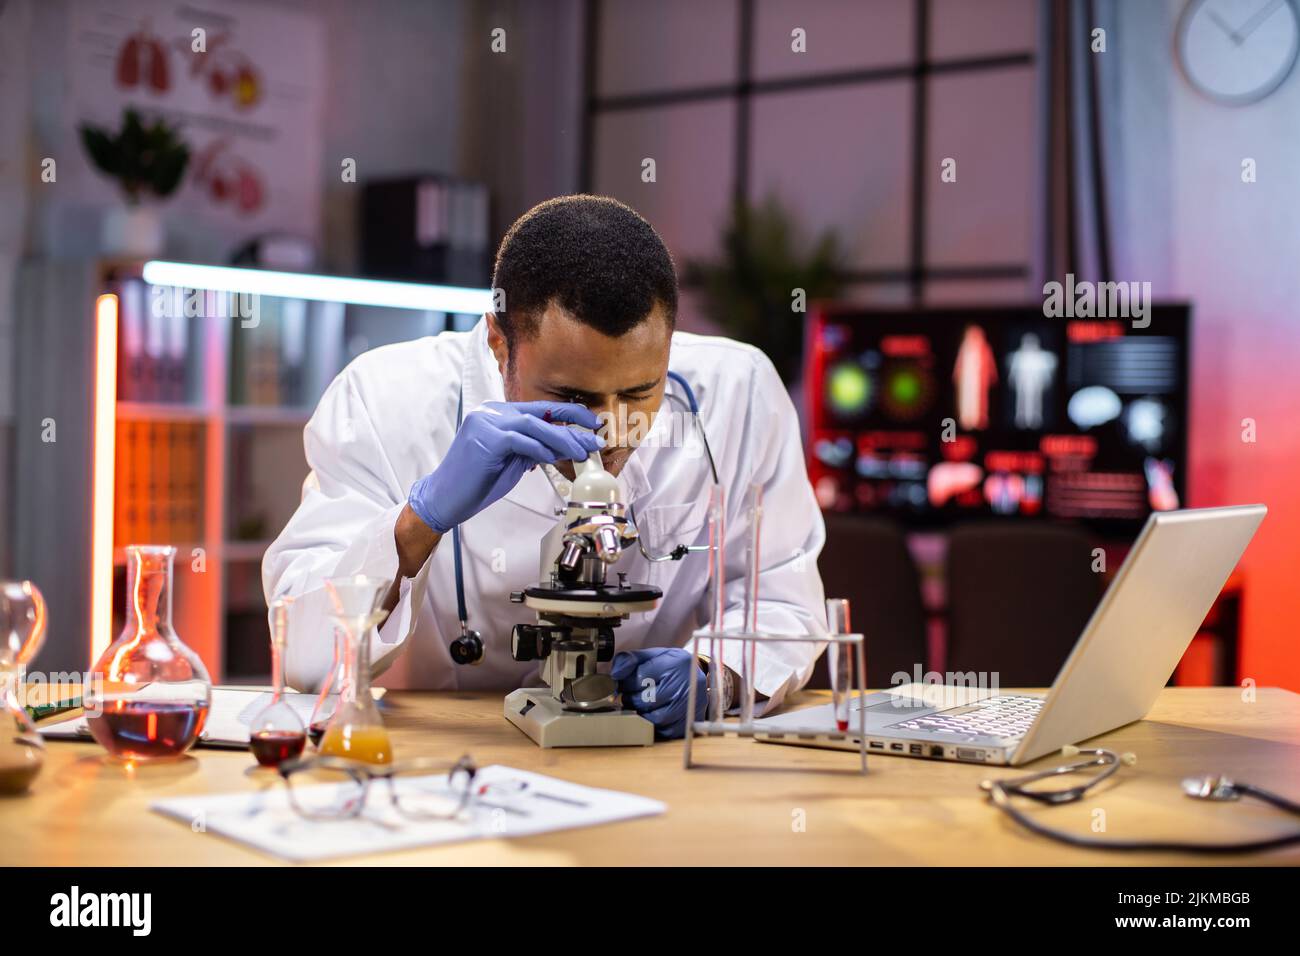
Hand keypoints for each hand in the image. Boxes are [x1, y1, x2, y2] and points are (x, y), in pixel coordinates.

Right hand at [408, 401, 601, 532]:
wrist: (445, 499)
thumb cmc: (477, 482)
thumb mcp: (512, 461)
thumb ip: (533, 448)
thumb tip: (564, 447)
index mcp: (497, 414)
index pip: (539, 409)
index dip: (568, 414)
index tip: (591, 422)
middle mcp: (491, 412)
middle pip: (539, 413)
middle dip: (571, 424)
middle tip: (595, 437)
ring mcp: (486, 423)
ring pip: (533, 424)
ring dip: (562, 439)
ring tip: (582, 451)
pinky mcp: (485, 439)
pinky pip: (521, 441)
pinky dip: (541, 449)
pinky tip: (555, 458)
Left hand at [610, 647, 705, 738]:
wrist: (694, 679)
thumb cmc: (669, 667)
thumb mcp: (651, 656)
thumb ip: (629, 660)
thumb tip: (616, 674)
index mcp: (676, 663)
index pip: (641, 677)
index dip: (627, 683)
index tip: (624, 683)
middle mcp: (687, 684)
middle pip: (647, 699)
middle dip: (632, 699)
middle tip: (630, 695)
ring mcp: (689, 706)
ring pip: (654, 718)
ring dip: (640, 713)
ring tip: (639, 705)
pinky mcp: (688, 723)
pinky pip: (663, 731)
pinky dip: (652, 725)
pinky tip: (650, 714)